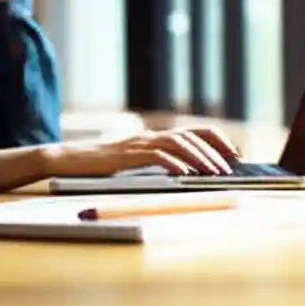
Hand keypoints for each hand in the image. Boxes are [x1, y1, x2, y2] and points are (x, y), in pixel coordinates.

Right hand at [41, 128, 240, 176]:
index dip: (217, 140)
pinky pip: (157, 155)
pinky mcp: (128, 155)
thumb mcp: (135, 162)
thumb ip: (157, 161)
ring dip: (201, 158)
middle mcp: (151, 136)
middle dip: (215, 150)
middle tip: (230, 167)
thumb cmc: (102, 165)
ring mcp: (139, 143)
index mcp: (155, 136)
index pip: (194, 131)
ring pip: (179, 143)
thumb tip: (185, 172)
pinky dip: (175, 163)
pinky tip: (186, 174)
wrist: (70, 159)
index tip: (234, 154)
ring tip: (215, 173)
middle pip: (192, 136)